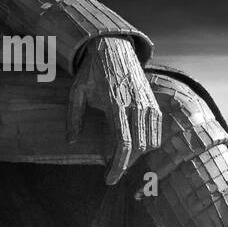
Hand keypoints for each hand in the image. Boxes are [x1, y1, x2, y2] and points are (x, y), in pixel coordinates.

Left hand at [67, 37, 161, 185]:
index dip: (117, 166)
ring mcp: (148, 103)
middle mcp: (136, 104)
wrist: (112, 46)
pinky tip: (133, 148)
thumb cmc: (92, 70)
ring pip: (150, 141)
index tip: (109, 180)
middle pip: (138, 147)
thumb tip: (71, 141)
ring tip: (120, 160)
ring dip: (136, 157)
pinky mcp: (153, 102)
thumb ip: (74, 117)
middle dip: (125, 166)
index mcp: (116, 103)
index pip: (123, 143)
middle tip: (111, 174)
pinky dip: (148, 144)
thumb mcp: (76, 92)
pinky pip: (156, 131)